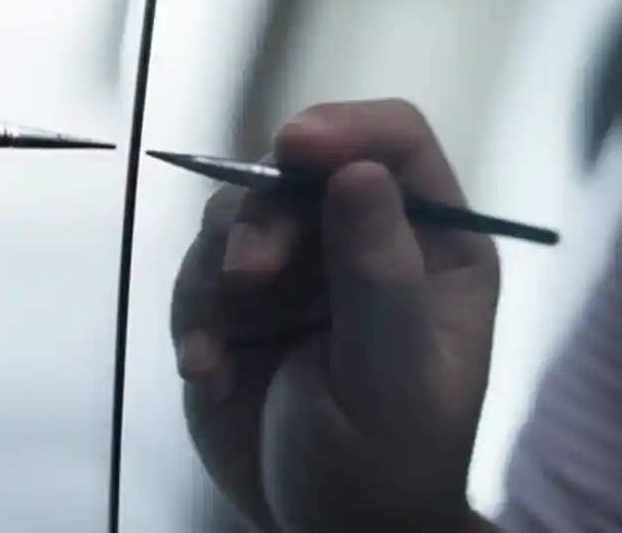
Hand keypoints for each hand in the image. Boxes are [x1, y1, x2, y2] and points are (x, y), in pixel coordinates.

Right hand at [171, 100, 498, 531]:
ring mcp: (293, 274)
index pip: (394, 143)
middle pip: (295, 176)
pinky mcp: (235, 308)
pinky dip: (191, 322)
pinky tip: (208, 373)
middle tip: (246, 278)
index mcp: (430, 245)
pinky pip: (195, 278)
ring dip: (216, 276)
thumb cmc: (387, 465)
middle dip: (264, 222)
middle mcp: (358, 242)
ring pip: (234, 219)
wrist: (325, 532)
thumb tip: (358, 172)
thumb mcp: (391, 376)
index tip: (293, 146)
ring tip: (218, 348)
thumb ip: (377, 274)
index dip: (346, 129)